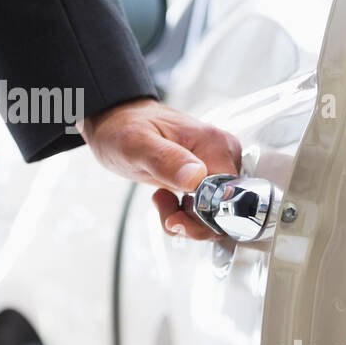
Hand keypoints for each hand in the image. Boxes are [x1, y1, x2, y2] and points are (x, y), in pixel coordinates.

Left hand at [80, 98, 241, 240]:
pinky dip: (187, 215)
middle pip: (226, 208)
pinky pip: (208, 208)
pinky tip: (168, 200)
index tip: (174, 217)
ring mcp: (217, 165)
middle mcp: (223, 153)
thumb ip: (166, 160)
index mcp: (214, 143)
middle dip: (193, 222)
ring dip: (188, 220)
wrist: (118, 122)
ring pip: (217, 213)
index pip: (227, 196)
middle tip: (164, 210)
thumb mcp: (136, 143)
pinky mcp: (209, 175)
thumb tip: (197, 177)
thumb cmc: (124, 128)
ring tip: (162, 201)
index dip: (203, 215)